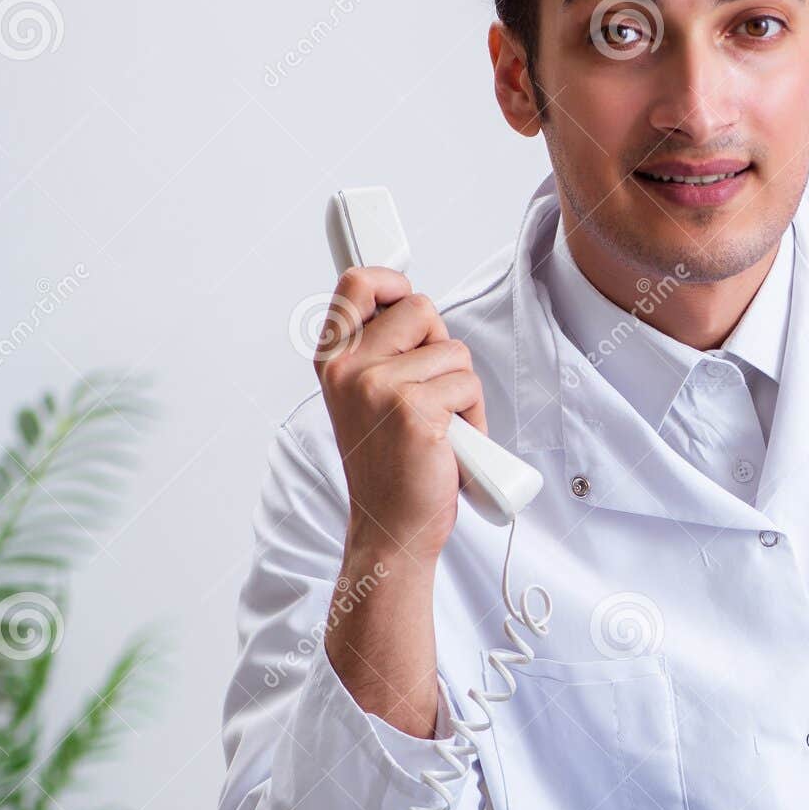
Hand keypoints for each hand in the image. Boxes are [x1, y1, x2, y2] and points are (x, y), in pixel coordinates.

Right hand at [315, 266, 488, 566]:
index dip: (393, 282)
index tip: (407, 299)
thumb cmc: (388, 464)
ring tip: (441, 425)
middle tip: (431, 389)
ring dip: (461, 390)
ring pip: (454, 351)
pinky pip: (468, 386)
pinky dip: (474, 416)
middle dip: (441, 346)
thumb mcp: (365, 398)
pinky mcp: (416, 412)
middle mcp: (350, 369)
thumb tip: (416, 308)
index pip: (358, 284)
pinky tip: (452, 442)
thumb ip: (381, 352)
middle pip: (422, 309)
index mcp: (334, 360)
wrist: (391, 527)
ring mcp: (380, 388)